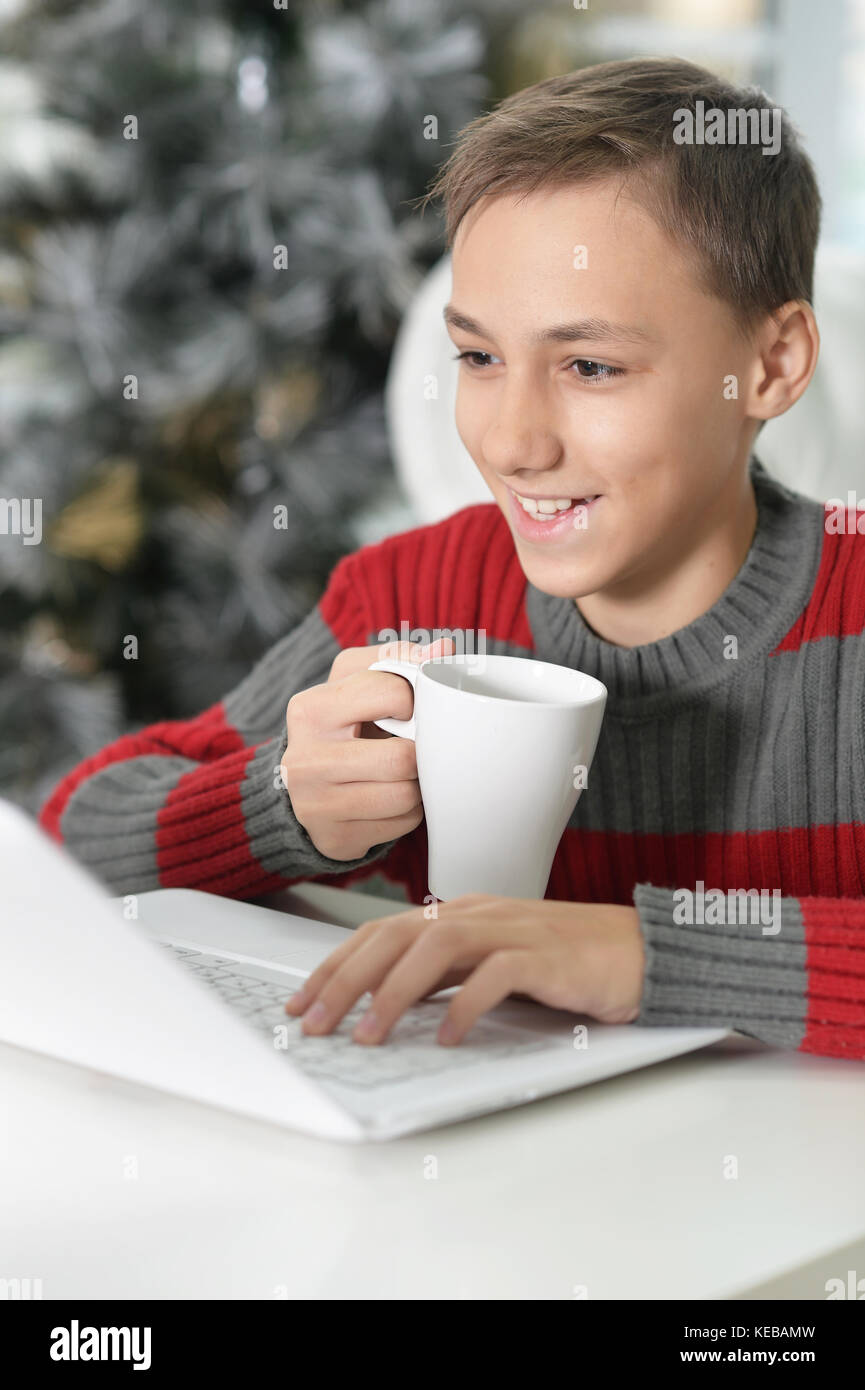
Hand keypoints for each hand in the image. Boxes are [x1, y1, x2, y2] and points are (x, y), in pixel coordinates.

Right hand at [280, 635, 454, 860]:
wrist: (302, 790)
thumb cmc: (341, 728)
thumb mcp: (356, 684)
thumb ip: (397, 660)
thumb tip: (444, 649)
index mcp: (310, 708)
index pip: (391, 694)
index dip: (414, 701)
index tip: (408, 710)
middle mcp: (305, 758)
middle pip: (402, 758)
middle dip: (418, 754)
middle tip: (412, 748)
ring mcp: (316, 804)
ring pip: (405, 795)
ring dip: (416, 785)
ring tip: (402, 775)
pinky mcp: (334, 838)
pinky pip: (401, 824)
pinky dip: (408, 812)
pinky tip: (391, 800)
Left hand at [284, 896, 644, 1045]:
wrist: (639, 951)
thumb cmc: (565, 960)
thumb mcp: (490, 961)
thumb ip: (444, 974)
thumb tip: (386, 1002)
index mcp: (459, 913)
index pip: (380, 931)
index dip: (335, 965)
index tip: (301, 1002)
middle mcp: (477, 914)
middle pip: (394, 935)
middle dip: (345, 980)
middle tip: (314, 1024)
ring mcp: (511, 930)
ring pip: (435, 947)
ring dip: (393, 993)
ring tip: (367, 1036)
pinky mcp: (547, 955)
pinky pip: (497, 973)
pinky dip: (466, 1004)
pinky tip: (448, 1037)